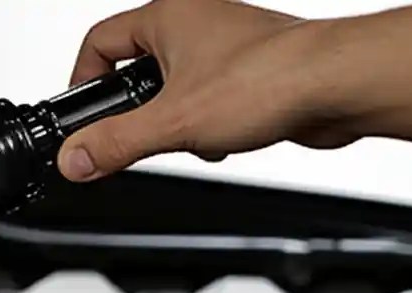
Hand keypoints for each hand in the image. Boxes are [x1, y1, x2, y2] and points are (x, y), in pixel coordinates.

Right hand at [58, 0, 355, 181]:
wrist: (336, 86)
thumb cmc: (269, 78)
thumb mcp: (172, 122)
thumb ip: (115, 142)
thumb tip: (74, 158)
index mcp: (168, 16)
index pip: (99, 43)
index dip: (84, 83)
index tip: (82, 119)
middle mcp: (196, 21)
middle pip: (137, 71)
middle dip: (140, 113)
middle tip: (143, 135)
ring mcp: (224, 45)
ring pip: (176, 89)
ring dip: (178, 122)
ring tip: (194, 135)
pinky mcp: (249, 71)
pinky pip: (209, 100)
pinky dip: (211, 125)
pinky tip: (226, 138)